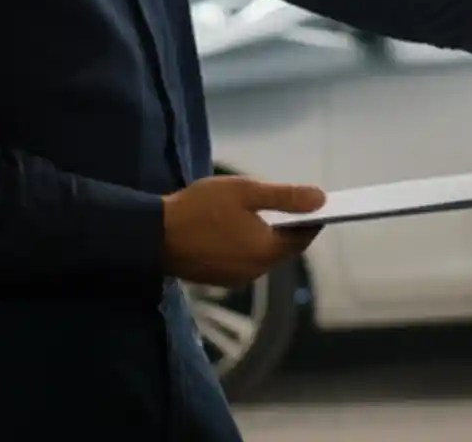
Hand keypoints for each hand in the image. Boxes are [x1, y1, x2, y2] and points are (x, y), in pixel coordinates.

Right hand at [162, 175, 325, 286]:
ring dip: (268, 235)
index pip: (303, 237)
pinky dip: (248, 243)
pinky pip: (244, 259)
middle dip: (291, 226)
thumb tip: (321, 199)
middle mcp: (255, 271)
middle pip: (283, 248)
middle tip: (292, 203)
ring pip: (263, 254)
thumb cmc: (199, 208)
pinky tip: (239, 226)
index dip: (313, 219)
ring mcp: (235, 278)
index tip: (321, 203)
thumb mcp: (246, 192)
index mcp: (266, 252)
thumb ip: (286, 197)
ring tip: (264, 211)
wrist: (150, 234)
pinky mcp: (218, 278)